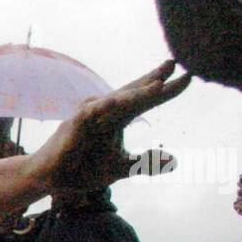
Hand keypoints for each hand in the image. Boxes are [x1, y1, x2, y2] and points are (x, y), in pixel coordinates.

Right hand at [23, 60, 189, 192]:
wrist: (53, 179)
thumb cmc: (84, 168)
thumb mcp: (122, 168)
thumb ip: (146, 163)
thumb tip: (174, 160)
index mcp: (118, 118)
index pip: (146, 100)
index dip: (167, 89)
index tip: (188, 77)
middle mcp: (106, 110)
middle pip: (134, 91)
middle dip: (155, 78)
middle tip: (176, 62)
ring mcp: (91, 114)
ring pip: (119, 100)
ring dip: (138, 91)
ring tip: (160, 83)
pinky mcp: (76, 122)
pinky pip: (96, 111)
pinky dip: (110, 105)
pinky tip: (124, 101)